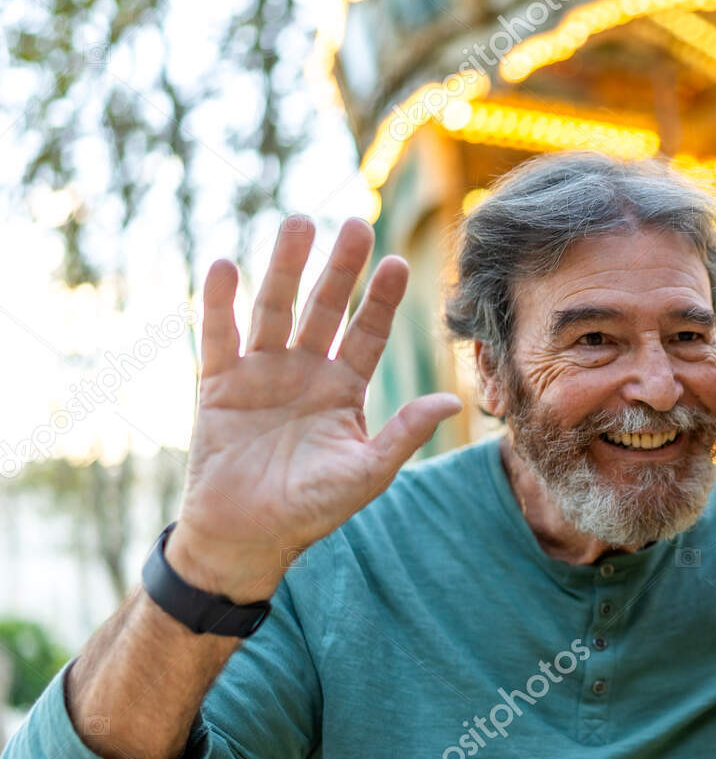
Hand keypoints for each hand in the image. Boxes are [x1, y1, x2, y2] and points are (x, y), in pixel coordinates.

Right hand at [169, 217, 462, 600]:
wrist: (248, 535)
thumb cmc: (311, 509)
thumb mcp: (367, 472)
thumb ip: (404, 433)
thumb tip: (453, 401)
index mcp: (344, 389)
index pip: (369, 333)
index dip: (382, 300)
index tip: (399, 262)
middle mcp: (305, 371)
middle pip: (325, 308)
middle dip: (339, 268)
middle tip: (354, 224)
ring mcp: (261, 373)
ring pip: (276, 309)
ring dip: (285, 267)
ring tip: (297, 223)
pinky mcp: (219, 383)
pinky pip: (220, 335)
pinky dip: (220, 301)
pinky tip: (228, 264)